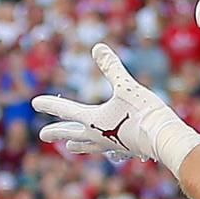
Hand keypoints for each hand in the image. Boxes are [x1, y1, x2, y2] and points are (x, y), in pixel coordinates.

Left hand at [33, 44, 199, 172]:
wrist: (164, 139)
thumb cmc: (144, 112)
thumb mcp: (127, 86)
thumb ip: (111, 67)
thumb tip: (97, 47)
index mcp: (93, 119)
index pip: (66, 110)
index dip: (49, 105)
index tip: (35, 103)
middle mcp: (98, 135)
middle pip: (72, 132)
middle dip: (57, 131)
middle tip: (42, 134)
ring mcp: (111, 145)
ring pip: (89, 145)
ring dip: (78, 144)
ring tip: (69, 147)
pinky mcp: (125, 150)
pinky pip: (110, 150)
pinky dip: (105, 149)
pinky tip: (110, 151)